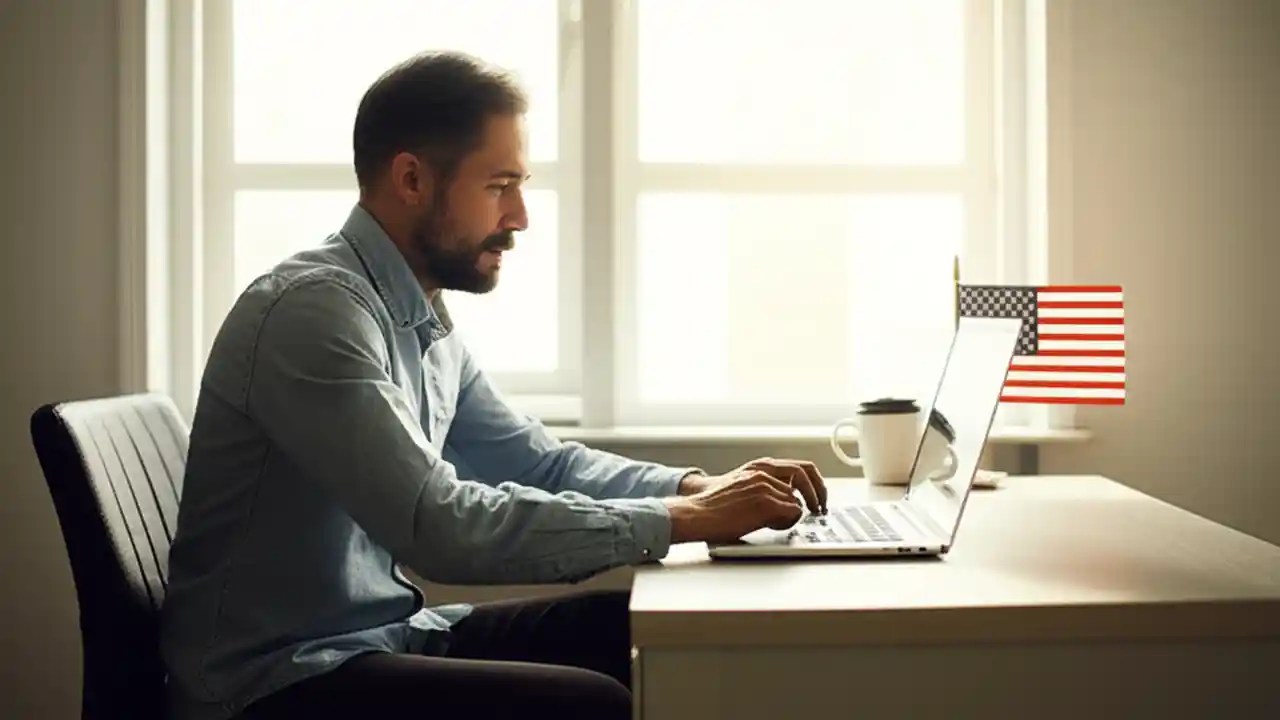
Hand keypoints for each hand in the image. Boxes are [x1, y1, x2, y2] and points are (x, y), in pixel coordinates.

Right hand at [680, 457, 826, 514]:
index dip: (814, 483)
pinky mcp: (764, 504)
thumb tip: (786, 498)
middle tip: (818, 511)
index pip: (800, 468)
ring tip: (774, 523)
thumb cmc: (714, 505)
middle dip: (815, 498)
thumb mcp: (741, 485)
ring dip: (792, 515)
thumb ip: (764, 485)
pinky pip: (792, 514)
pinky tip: (770, 526)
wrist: (697, 513)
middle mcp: (764, 472)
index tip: (818, 496)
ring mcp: (765, 487)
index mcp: (760, 466)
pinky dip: (786, 523)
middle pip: (805, 482)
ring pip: (797, 502)